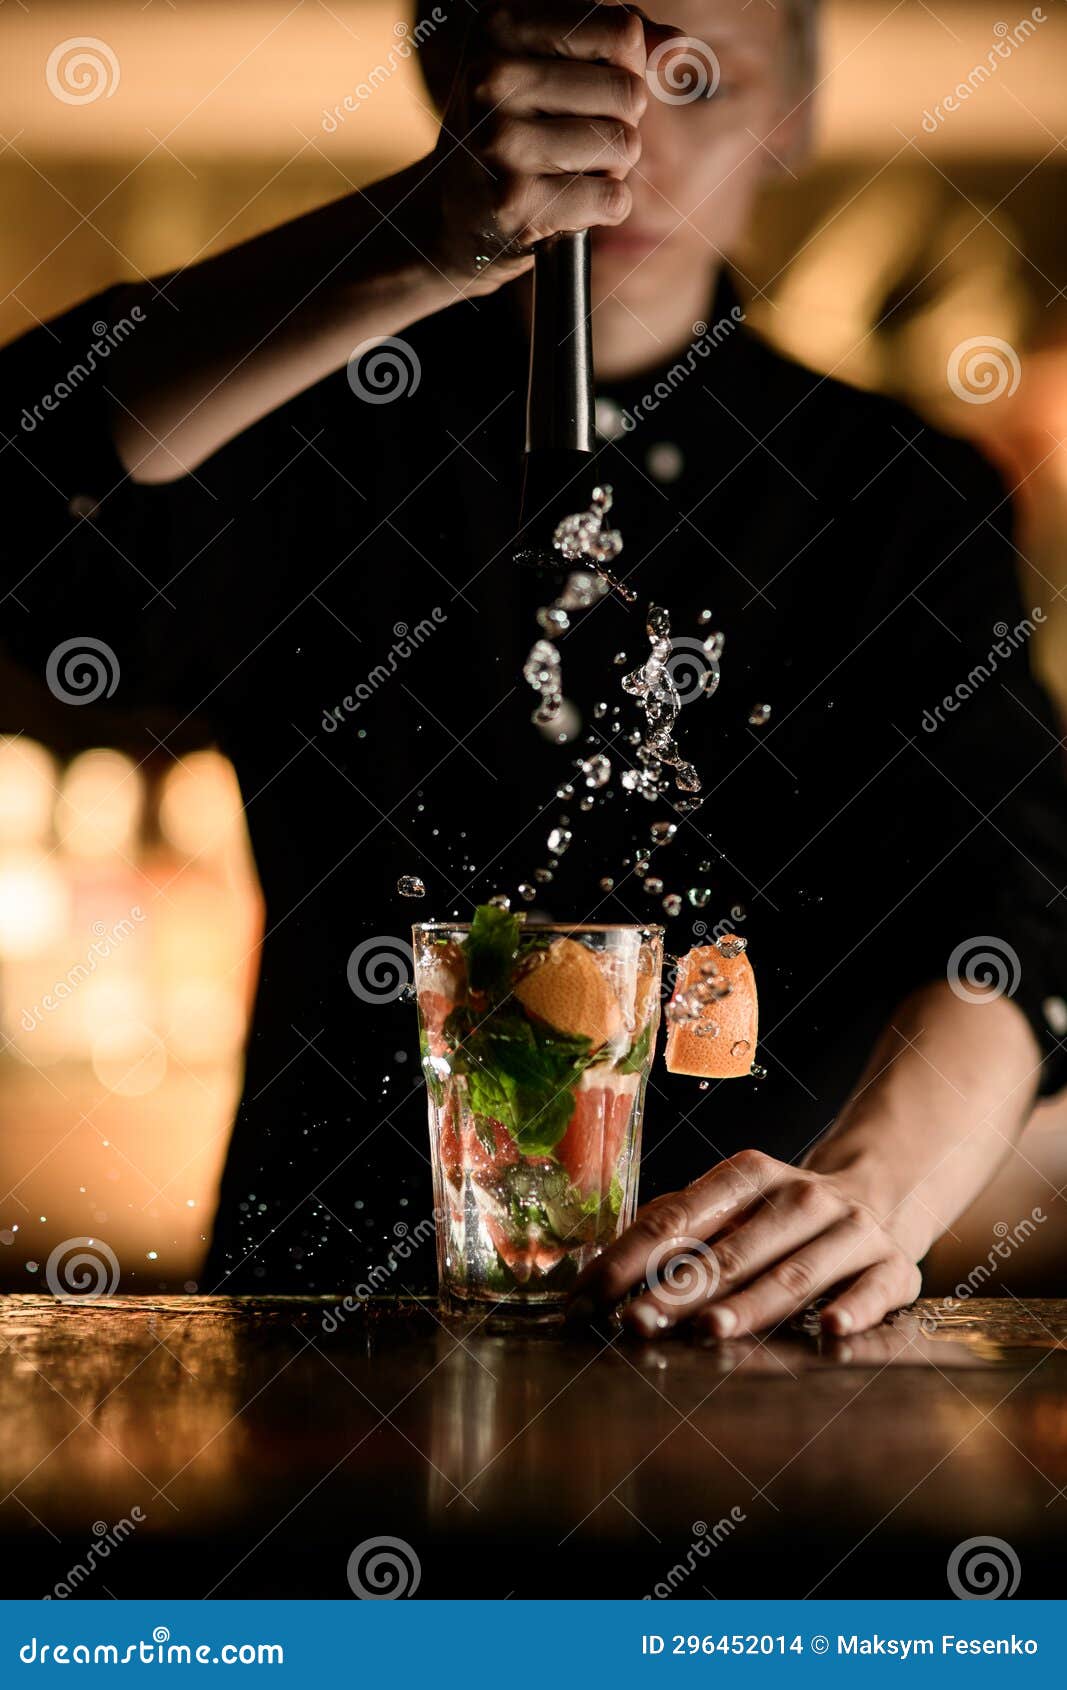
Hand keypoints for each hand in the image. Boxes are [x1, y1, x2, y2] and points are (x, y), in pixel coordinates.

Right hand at [419, 2, 675, 289]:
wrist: (450, 218)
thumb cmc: (514, 129)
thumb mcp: (546, 65)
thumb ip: (613, 42)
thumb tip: (679, 45)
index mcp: (499, 25)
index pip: (622, 29)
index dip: (624, 65)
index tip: (584, 87)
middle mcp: (492, 78)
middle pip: (629, 91)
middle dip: (617, 122)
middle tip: (569, 140)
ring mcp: (501, 143)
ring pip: (625, 145)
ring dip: (610, 169)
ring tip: (563, 172)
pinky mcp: (517, 206)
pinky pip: (615, 199)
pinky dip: (603, 210)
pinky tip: (563, 206)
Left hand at [569, 1150, 921, 1338]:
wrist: (882, 1196)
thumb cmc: (782, 1216)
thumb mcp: (733, 1206)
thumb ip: (677, 1228)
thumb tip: (598, 1275)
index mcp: (749, 1175)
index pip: (679, 1217)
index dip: (631, 1258)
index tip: (590, 1299)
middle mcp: (801, 1197)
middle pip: (732, 1249)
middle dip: (682, 1288)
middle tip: (639, 1322)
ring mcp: (850, 1230)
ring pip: (794, 1272)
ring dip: (751, 1303)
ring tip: (709, 1329)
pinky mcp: (893, 1266)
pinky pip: (871, 1290)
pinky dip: (852, 1308)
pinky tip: (829, 1328)